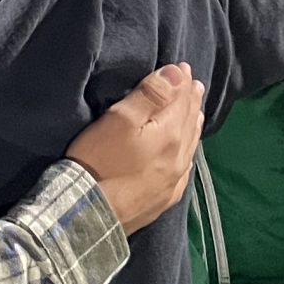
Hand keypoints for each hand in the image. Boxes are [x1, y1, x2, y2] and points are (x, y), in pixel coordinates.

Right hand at [66, 62, 205, 233]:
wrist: (88, 215)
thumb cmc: (100, 161)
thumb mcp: (120, 119)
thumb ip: (151, 95)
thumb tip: (178, 74)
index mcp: (171, 135)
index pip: (182, 101)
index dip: (182, 81)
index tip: (184, 67)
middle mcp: (179, 158)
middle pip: (190, 122)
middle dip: (191, 100)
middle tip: (193, 85)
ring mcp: (173, 182)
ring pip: (190, 145)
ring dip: (192, 124)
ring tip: (195, 111)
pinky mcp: (164, 200)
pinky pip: (184, 168)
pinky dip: (187, 151)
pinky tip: (186, 152)